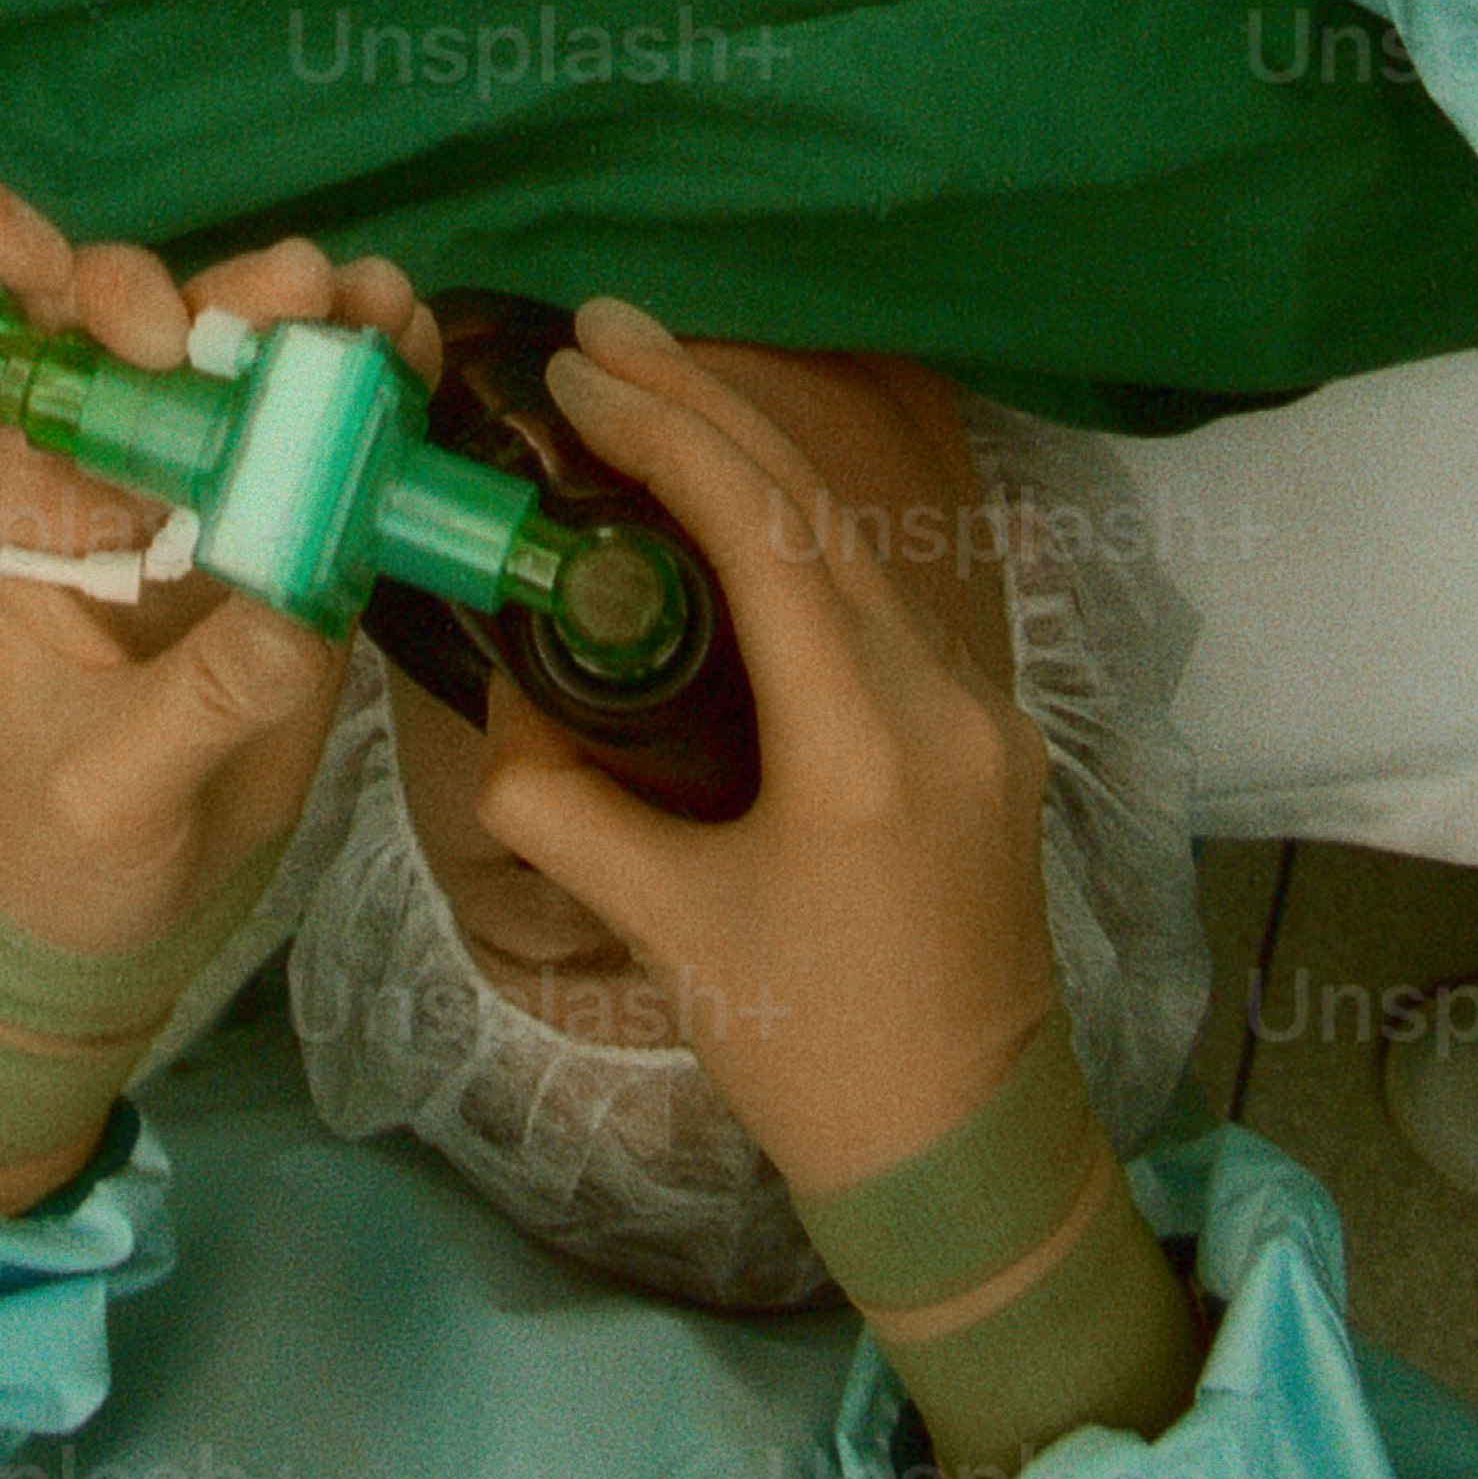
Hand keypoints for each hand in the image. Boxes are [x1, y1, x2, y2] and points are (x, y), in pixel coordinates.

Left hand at [0, 240, 386, 960]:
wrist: (100, 925)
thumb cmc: (53, 846)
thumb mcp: (108, 787)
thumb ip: (200, 700)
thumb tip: (303, 610)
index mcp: (34, 504)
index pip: (55, 364)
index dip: (100, 318)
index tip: (168, 334)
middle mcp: (123, 479)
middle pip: (179, 348)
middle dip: (246, 303)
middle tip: (321, 290)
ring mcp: (217, 508)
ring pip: (267, 384)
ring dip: (329, 331)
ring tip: (391, 310)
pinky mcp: (298, 553)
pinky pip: (340, 461)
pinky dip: (382, 409)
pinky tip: (422, 367)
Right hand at [469, 307, 1059, 1193]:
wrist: (967, 1154)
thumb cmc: (816, 1054)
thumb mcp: (672, 932)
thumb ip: (570, 814)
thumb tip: (492, 725)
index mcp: (866, 740)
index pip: (765, 534)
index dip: (669, 434)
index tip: (576, 369)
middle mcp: (941, 699)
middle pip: (819, 507)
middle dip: (705, 401)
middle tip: (598, 324)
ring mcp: (980, 713)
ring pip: (860, 543)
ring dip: (754, 458)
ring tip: (649, 386)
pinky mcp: (986, 739)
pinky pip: (887, 598)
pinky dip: (801, 532)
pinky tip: (737, 507)